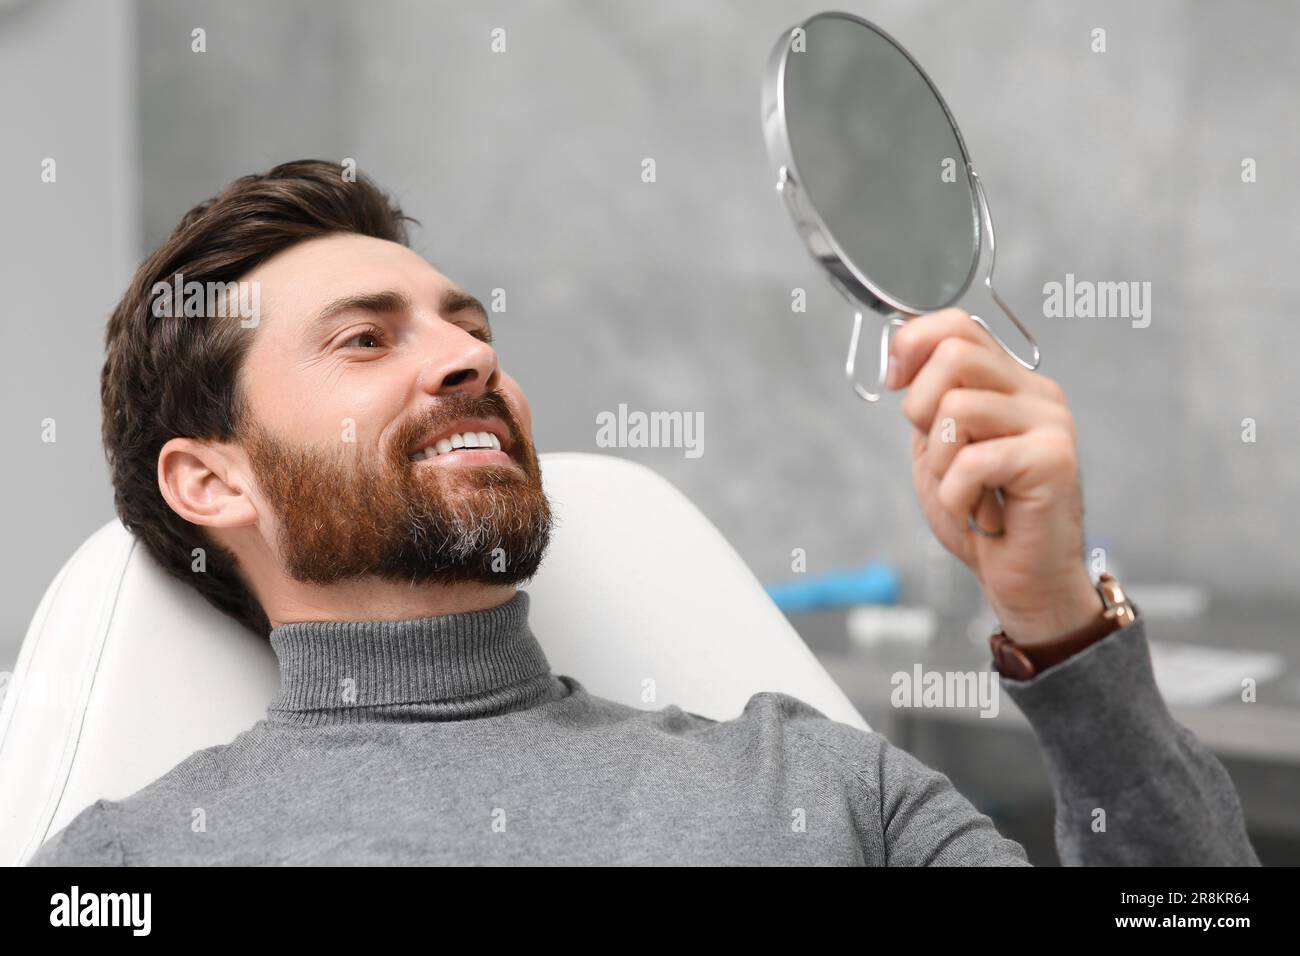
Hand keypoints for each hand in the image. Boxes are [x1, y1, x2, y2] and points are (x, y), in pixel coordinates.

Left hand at [887, 308, 1099, 644]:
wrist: (1021, 579)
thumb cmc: (982, 517)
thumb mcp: (939, 449)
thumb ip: (929, 403)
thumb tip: (900, 358)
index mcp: (1009, 384)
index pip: (958, 325)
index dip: (912, 343)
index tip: (894, 381)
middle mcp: (1035, 393)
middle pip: (954, 354)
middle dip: (921, 408)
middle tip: (941, 457)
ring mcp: (1050, 423)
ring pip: (958, 407)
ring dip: (941, 463)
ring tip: (966, 492)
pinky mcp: (1053, 459)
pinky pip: (973, 460)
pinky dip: (959, 496)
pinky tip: (980, 514)